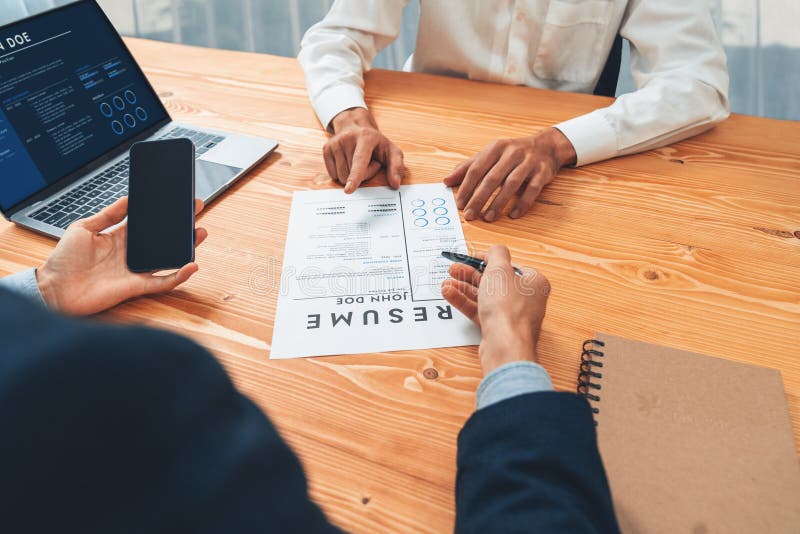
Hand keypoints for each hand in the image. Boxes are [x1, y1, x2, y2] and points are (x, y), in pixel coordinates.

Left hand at [36, 197, 207, 315]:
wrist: (54, 289)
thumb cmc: (63, 260)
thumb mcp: (83, 227)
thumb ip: (108, 214)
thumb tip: (128, 198)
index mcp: (119, 237)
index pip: (148, 222)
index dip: (162, 212)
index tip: (176, 199)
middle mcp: (131, 253)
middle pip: (163, 238)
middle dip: (181, 225)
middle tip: (196, 209)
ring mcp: (136, 270)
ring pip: (169, 258)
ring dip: (187, 247)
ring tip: (200, 232)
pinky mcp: (138, 286)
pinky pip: (164, 281)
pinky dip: (180, 275)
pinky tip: (192, 265)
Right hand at [325, 107, 404, 192]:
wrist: (356, 127)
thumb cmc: (376, 144)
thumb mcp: (392, 151)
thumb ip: (397, 167)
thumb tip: (395, 184)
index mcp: (366, 137)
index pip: (359, 161)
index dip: (355, 176)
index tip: (349, 189)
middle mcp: (348, 138)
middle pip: (351, 174)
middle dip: (362, 175)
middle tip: (368, 162)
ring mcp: (335, 143)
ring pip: (341, 176)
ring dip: (351, 175)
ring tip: (358, 161)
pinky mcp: (326, 148)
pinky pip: (333, 174)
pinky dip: (341, 173)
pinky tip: (347, 161)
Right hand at [441, 245, 549, 374]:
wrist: (505, 344)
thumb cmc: (509, 308)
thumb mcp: (500, 269)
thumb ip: (496, 254)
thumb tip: (496, 250)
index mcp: (533, 282)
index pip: (509, 265)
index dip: (488, 260)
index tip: (471, 257)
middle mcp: (525, 299)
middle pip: (494, 281)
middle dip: (471, 274)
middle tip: (455, 269)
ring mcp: (511, 315)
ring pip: (485, 297)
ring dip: (464, 288)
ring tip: (447, 282)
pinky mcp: (498, 328)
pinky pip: (479, 311)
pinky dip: (465, 302)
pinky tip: (450, 294)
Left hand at [443, 128, 576, 221]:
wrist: (547, 146)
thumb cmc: (512, 153)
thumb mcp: (490, 155)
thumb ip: (468, 167)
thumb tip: (446, 181)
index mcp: (496, 147)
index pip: (477, 168)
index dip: (467, 187)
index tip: (459, 204)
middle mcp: (512, 152)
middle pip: (492, 178)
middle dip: (479, 198)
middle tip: (470, 215)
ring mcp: (529, 162)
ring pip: (511, 184)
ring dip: (498, 202)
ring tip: (488, 217)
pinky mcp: (543, 172)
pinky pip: (532, 190)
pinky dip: (522, 203)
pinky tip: (513, 215)